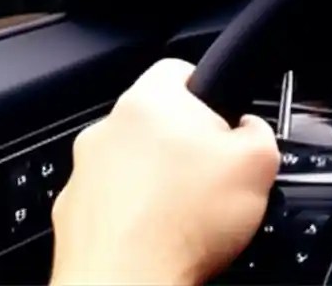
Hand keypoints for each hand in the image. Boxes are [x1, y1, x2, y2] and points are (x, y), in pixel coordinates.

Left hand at [50, 59, 279, 285]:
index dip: (211, 93)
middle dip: (187, 145)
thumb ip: (259, 131)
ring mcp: (84, 172)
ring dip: (159, 182)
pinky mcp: (72, 213)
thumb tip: (248, 130)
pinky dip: (136, 215)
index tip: (224, 123)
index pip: (181, 68)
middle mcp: (108, 129)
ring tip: (187, 215)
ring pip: (134, 164)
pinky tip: (161, 237)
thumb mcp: (259, 163)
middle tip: (215, 176)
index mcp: (151, 102)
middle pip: (159, 122)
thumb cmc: (183, 225)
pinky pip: (113, 202)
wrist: (126, 285)